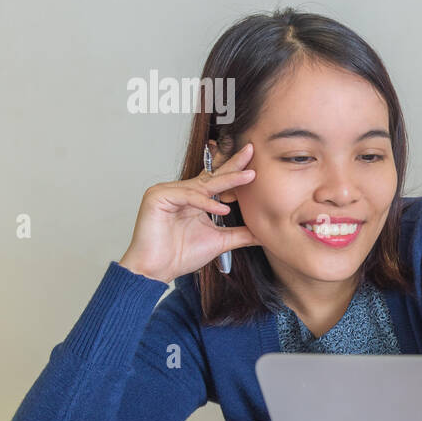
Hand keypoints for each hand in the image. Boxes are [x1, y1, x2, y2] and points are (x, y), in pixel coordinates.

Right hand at [118, 142, 260, 282]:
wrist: (157, 270)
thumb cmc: (181, 255)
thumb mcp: (220, 241)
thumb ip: (241, 234)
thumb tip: (264, 232)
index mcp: (193, 199)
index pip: (217, 180)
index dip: (235, 170)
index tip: (255, 162)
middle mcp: (180, 191)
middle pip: (211, 176)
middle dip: (234, 163)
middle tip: (251, 150)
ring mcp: (167, 192)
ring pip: (202, 184)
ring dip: (228, 180)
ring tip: (249, 176)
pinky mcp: (157, 197)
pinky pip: (188, 196)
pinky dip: (206, 203)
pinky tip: (223, 209)